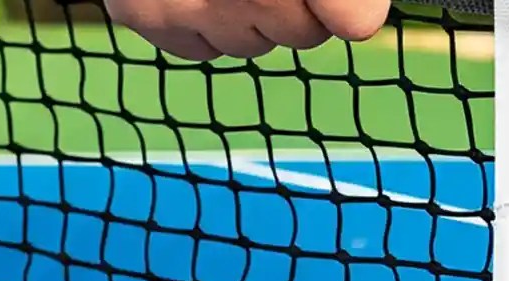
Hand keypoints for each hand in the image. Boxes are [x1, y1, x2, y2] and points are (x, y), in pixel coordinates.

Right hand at [105, 0, 390, 60]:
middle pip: (303, 34)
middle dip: (296, 3)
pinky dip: (200, 19)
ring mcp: (192, 4)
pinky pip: (201, 48)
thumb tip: (366, 13)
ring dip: (247, 11)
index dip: (350, 5)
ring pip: (252, 43)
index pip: (353, 19)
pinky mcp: (143, 14)